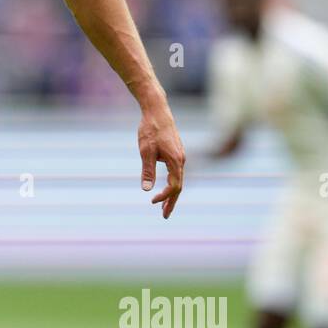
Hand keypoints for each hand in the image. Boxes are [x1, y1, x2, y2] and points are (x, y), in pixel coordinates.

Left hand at [138, 103, 184, 218]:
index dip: (164, 196)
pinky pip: (176, 172)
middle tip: (165, 216)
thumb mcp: (145, 151)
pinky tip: (165, 187)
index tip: (152, 201)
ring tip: (163, 206)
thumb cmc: (150, 130)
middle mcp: (181, 160)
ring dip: (171, 193)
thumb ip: (147, 170)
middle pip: (179, 186)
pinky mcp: (176, 153)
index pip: (174, 186)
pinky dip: (171, 183)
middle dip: (171, 201)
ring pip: (178, 179)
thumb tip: (146, 189)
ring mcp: (180, 156)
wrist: (157, 111)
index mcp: (176, 161)